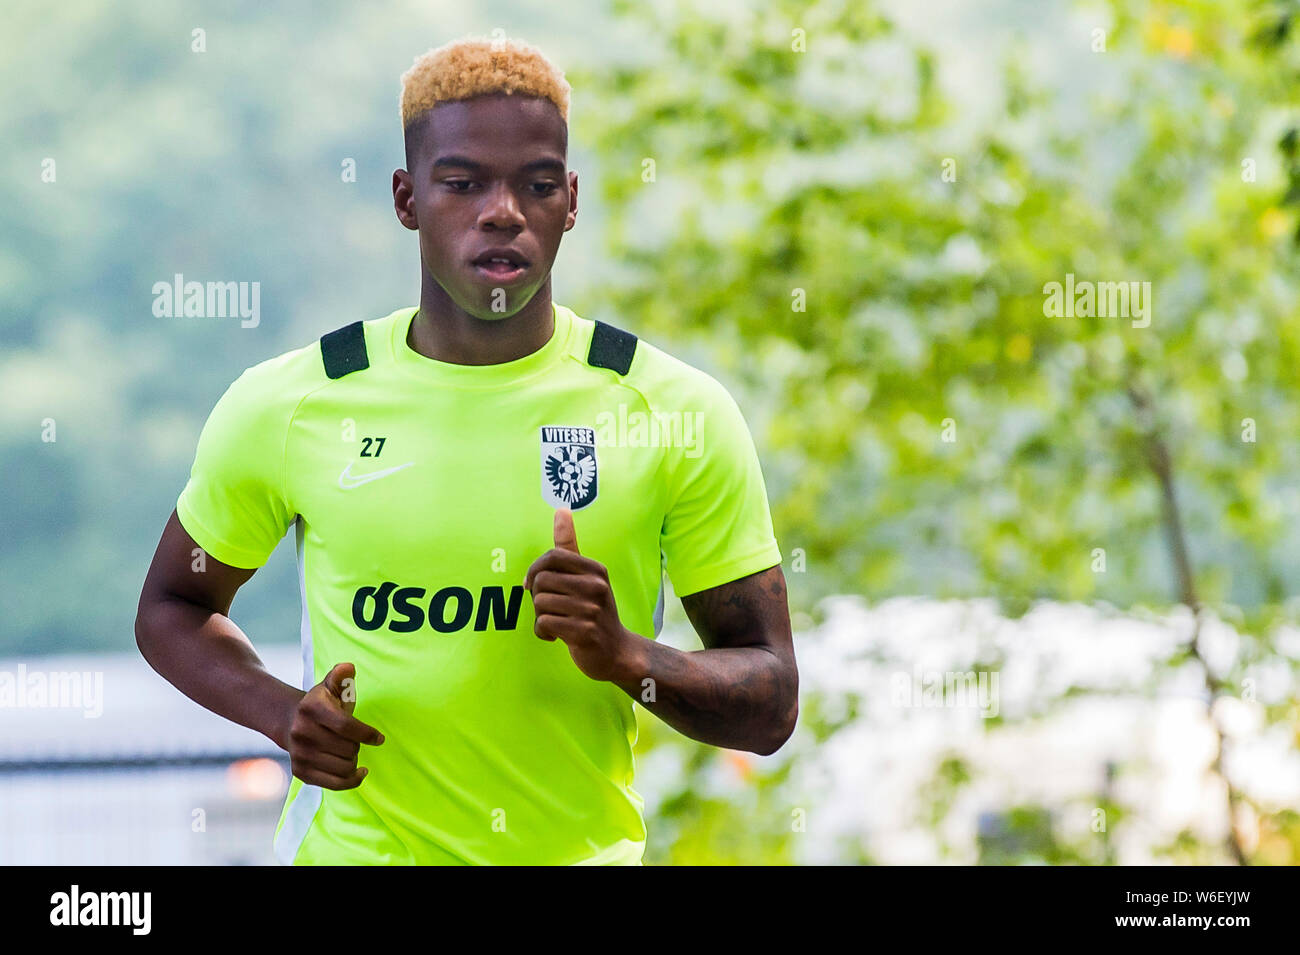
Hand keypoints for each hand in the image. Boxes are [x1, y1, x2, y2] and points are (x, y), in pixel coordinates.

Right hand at [284, 662, 384, 789]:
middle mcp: (302, 733)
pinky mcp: (301, 772)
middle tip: (354, 739)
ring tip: (350, 751)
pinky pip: (335, 784)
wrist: (290, 722)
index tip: (380, 738)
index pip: (346, 726)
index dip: (367, 734)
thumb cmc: (321, 703)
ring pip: (345, 767)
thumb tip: (348, 668)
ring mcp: (300, 754)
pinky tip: (359, 771)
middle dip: (358, 745)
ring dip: (354, 761)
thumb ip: (341, 675)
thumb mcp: (330, 685)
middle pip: (348, 749)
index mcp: (311, 708)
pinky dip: (352, 780)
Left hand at [525, 509, 641, 682]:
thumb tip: (561, 509)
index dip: (535, 570)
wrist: (615, 652)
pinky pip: (544, 623)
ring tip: (558, 622)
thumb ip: (569, 545)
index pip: (551, 556)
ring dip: (541, 617)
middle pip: (541, 581)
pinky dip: (543, 632)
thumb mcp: (586, 576)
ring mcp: (591, 609)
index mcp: (596, 569)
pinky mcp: (584, 632)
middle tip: (553, 609)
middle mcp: (596, 586)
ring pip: (540, 603)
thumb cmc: (593, 610)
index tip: (534, 584)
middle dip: (538, 597)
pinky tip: (557, 636)